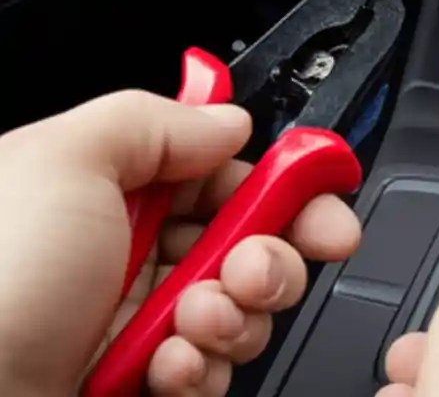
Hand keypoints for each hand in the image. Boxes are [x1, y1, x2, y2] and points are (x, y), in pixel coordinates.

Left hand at [0, 91, 361, 395]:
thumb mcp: (61, 160)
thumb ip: (154, 121)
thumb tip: (227, 119)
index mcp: (106, 188)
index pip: (223, 168)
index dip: (282, 177)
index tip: (324, 189)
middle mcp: (126, 252)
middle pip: (251, 237)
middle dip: (273, 251)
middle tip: (254, 264)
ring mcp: (138, 323)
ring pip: (243, 307)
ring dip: (234, 314)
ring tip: (190, 323)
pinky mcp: (147, 382)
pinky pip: (214, 368)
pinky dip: (201, 368)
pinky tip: (165, 367)